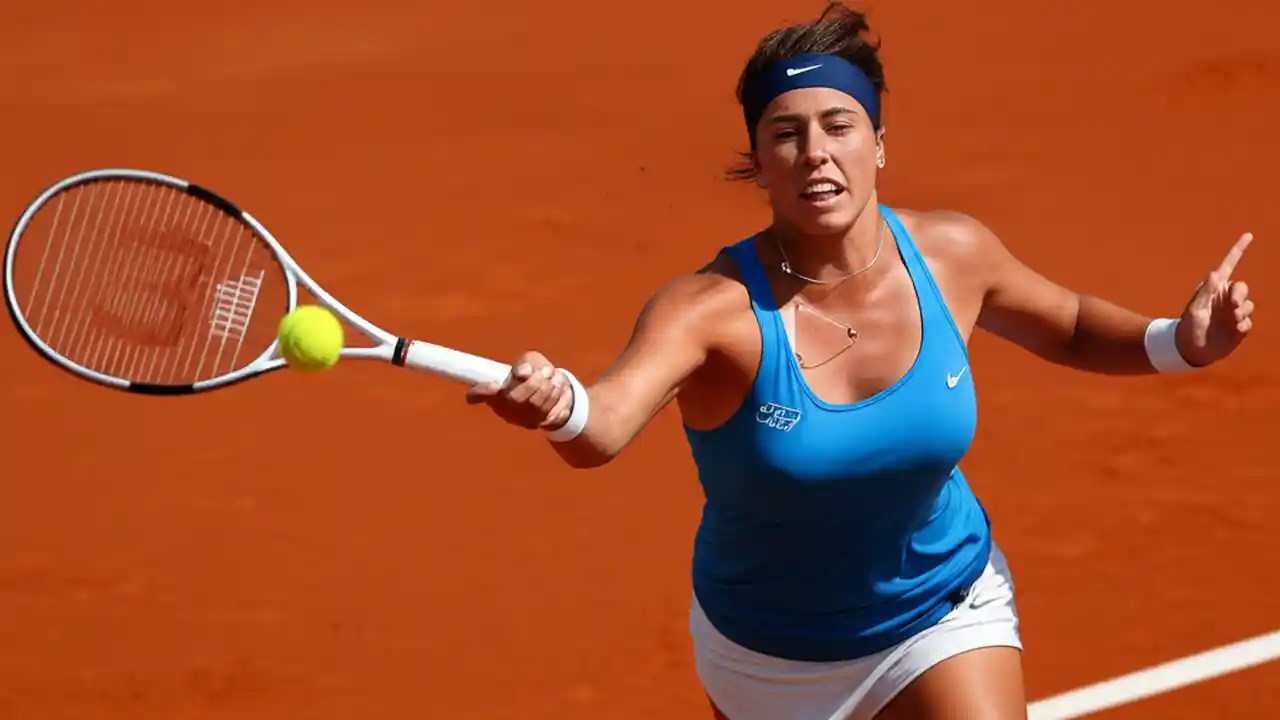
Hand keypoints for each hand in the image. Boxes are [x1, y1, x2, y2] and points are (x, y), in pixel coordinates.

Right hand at [465, 350, 573, 429]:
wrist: (556, 389)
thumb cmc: (536, 373)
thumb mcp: (529, 360)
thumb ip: (525, 362)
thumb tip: (523, 372)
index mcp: (494, 391)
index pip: (477, 394)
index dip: (481, 391)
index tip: (494, 385)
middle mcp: (504, 409)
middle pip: (514, 399)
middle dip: (532, 383)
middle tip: (545, 371)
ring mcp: (522, 419)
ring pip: (534, 406)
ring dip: (548, 388)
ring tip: (554, 376)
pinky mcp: (539, 424)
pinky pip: (550, 412)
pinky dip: (557, 397)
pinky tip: (559, 387)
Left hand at [1176, 232, 1254, 366]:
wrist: (1191, 349)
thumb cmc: (1188, 326)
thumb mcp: (1195, 308)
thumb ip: (1205, 291)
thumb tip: (1214, 274)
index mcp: (1214, 289)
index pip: (1228, 265)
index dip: (1238, 250)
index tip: (1248, 235)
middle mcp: (1225, 298)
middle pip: (1242, 287)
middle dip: (1240, 294)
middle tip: (1232, 305)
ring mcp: (1233, 312)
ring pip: (1249, 305)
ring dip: (1241, 312)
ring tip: (1230, 320)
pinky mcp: (1239, 326)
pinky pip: (1248, 322)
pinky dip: (1243, 325)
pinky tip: (1234, 330)